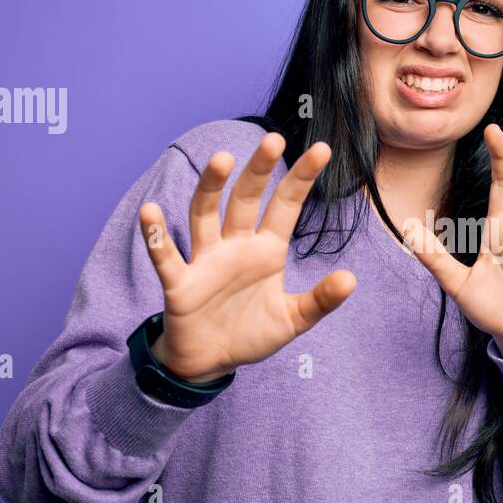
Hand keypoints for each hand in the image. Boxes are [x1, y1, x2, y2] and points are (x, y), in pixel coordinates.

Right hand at [138, 133, 355, 380]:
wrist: (210, 363)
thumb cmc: (249, 334)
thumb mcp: (292, 320)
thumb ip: (320, 301)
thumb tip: (351, 279)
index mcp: (266, 250)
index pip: (285, 206)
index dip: (301, 178)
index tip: (321, 149)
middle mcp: (235, 246)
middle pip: (245, 199)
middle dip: (258, 170)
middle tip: (274, 140)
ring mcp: (205, 260)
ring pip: (205, 215)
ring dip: (211, 187)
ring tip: (222, 159)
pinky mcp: (180, 283)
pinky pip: (165, 256)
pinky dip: (156, 235)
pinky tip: (151, 212)